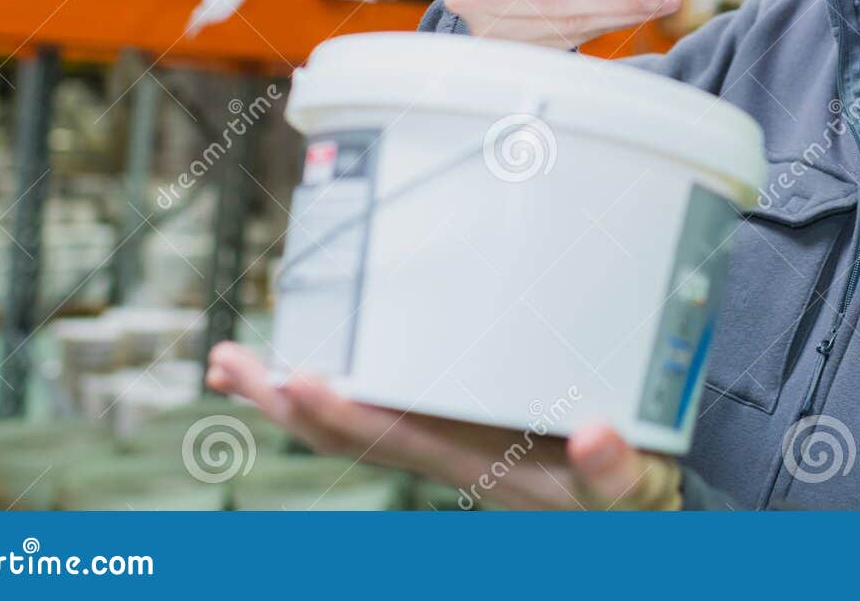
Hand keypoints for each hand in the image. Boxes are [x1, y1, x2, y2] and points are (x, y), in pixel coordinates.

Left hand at [206, 342, 682, 509]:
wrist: (622, 502)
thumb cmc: (622, 493)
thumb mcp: (632, 488)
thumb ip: (617, 472)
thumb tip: (599, 439)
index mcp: (471, 461)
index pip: (388, 438)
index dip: (337, 411)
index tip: (295, 379)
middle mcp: (438, 449)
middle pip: (340, 430)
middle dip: (279, 400)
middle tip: (227, 362)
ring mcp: (435, 433)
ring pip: (343, 418)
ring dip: (284, 391)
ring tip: (233, 362)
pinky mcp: (443, 416)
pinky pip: (370, 401)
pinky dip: (328, 379)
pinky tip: (309, 356)